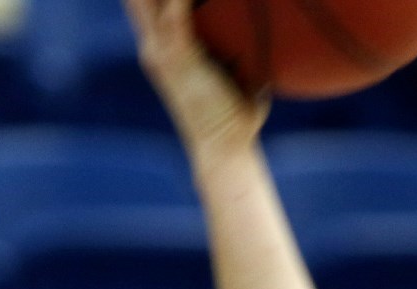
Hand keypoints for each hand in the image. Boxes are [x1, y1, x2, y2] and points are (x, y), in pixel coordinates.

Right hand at [124, 0, 268, 158]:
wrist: (224, 147)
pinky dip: (179, 0)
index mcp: (162, 47)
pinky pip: (175, 15)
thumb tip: (270, 31)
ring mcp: (161, 51)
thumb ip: (238, 49)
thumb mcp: (235, 73)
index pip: (146, 3)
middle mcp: (154, 45)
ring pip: (148, 0)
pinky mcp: (177, 58)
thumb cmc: (235, 115)